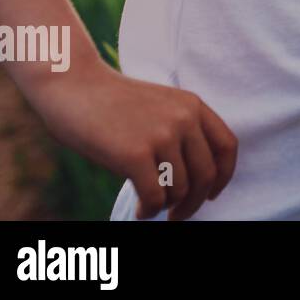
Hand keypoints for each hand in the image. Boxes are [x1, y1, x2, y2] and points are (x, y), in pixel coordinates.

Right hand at [27, 63, 237, 219]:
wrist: (72, 84)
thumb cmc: (110, 101)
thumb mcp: (159, 106)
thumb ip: (179, 130)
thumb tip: (193, 178)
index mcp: (192, 105)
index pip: (227, 146)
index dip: (223, 176)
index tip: (211, 194)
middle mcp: (183, 118)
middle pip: (206, 175)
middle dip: (194, 202)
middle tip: (178, 215)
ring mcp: (161, 135)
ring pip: (180, 189)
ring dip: (167, 207)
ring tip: (150, 207)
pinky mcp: (134, 154)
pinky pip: (155, 197)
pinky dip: (150, 211)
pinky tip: (141, 212)